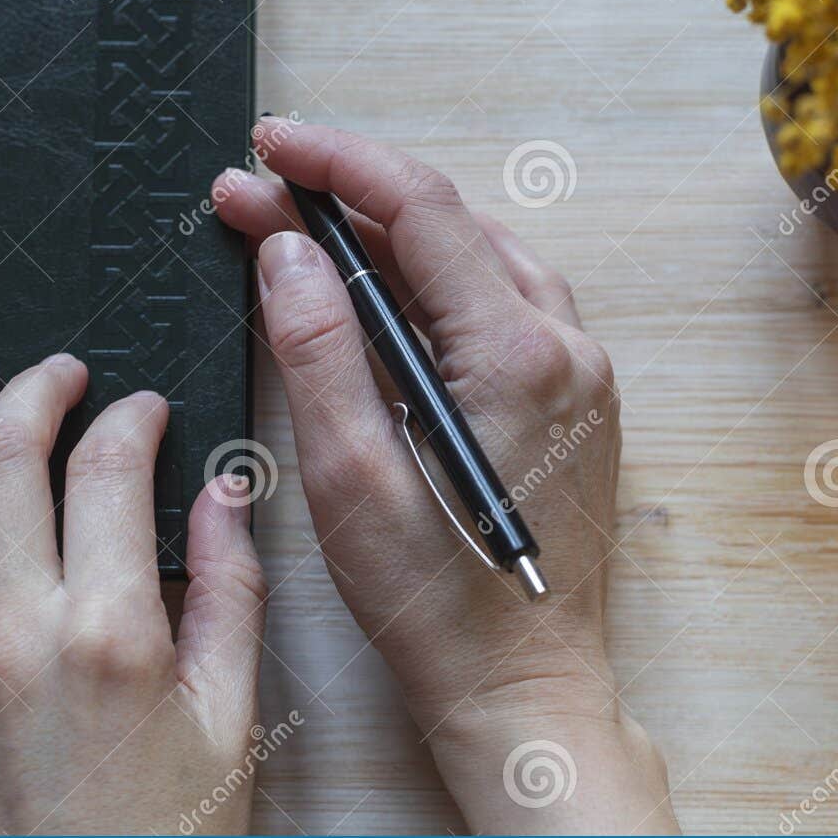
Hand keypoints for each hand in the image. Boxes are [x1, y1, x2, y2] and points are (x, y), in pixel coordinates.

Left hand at [0, 350, 268, 834]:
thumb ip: (232, 594)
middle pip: (0, 462)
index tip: (145, 408)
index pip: (107, 471)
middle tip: (58, 368)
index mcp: (112, 634)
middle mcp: (15, 635)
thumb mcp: (231, 720)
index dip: (130, 416)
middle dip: (31, 391)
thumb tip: (227, 493)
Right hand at [214, 124, 677, 833]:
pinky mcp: (573, 400)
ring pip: (478, 259)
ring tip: (303, 234)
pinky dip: (433, 284)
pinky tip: (377, 295)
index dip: (337, 162)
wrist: (525, 688)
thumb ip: (318, 350)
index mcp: (518, 356)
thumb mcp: (350, 478)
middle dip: (348, 199)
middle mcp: (567, 347)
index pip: (422, 209)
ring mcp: (580, 373)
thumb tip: (286, 249)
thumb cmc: (438, 607)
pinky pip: (501, 305)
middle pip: (450, 226)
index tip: (267, 148)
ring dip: (391, 237)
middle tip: (256, 198)